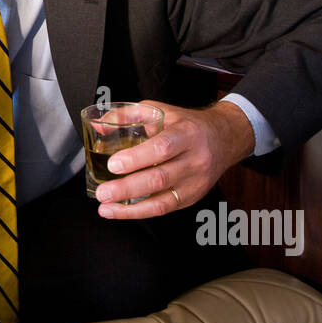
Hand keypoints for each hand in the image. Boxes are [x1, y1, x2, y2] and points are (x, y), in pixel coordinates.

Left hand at [94, 100, 254, 218]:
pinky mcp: (192, 197)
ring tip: (105, 208)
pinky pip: (165, 209)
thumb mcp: (160, 110)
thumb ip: (127, 115)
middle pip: (160, 178)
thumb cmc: (186, 124)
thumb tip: (98, 125)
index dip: (136, 158)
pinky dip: (140, 212)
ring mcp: (195, 182)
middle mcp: (194, 160)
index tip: (112, 164)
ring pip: (163, 201)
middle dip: (128, 188)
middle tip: (103, 192)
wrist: (223, 139)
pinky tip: (120, 211)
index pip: (162, 147)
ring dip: (130, 208)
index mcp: (186, 134)